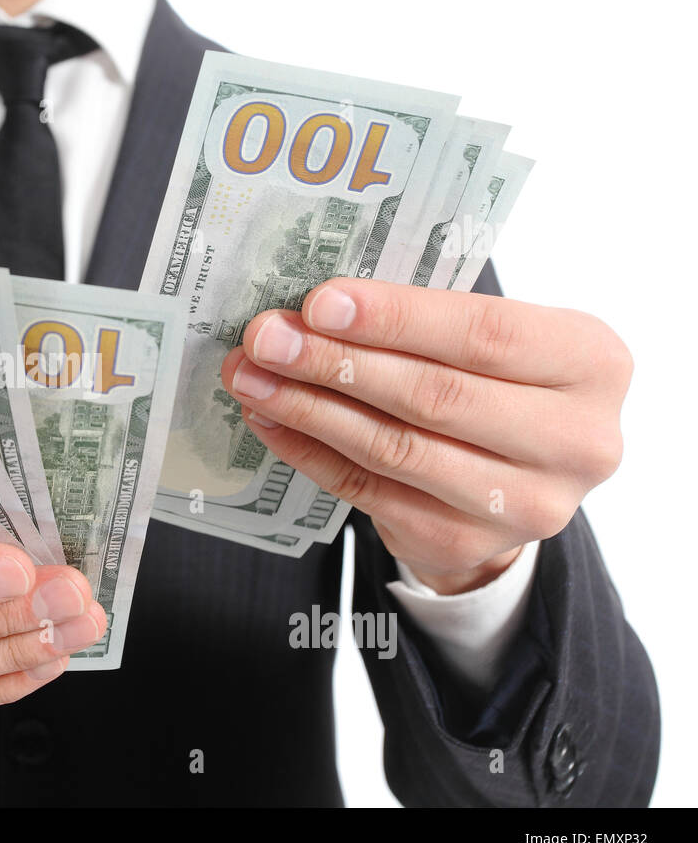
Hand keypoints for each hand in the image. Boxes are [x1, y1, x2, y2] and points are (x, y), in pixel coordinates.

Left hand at [220, 277, 630, 592]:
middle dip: (336, 362)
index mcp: (591, 362)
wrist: (516, 481)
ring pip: (395, 448)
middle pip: (435, 395)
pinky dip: (309, 451)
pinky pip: (369, 489)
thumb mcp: (491, 339)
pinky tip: (270, 419)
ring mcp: (525, 503)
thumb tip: (310, 310)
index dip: (396, 319)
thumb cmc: (496, 382)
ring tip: (251, 376)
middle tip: (265, 339)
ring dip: (309, 408)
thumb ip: (424, 320)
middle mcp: (577, 439)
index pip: (485, 334)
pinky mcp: (464, 540)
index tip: (319, 302)